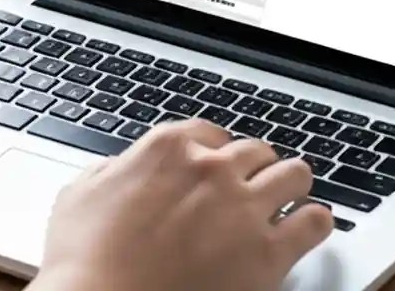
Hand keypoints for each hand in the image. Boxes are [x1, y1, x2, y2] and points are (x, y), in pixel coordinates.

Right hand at [30, 120, 332, 290]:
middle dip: (254, 167)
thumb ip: (109, 172)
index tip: (217, 165)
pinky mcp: (268, 253)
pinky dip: (314, 222)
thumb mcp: (79, 196)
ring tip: (289, 199)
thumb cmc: (84, 260)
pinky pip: (315, 222)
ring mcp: (244, 209)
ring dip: (290, 185)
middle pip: (255, 151)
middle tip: (252, 184)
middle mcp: (211, 170)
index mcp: (166, 149)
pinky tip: (307, 228)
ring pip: (294, 175)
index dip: (215, 152)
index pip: (210, 133)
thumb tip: (121, 169)